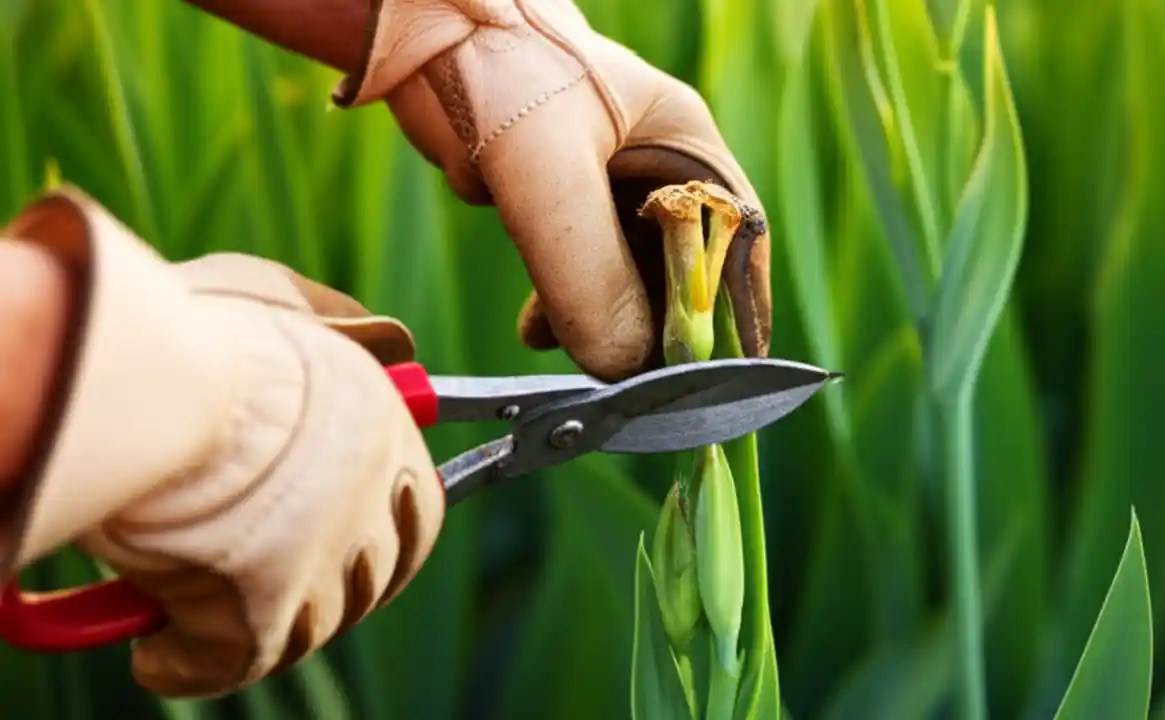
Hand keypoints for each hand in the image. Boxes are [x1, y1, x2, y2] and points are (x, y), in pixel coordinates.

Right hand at [0, 190, 444, 696]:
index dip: (389, 522)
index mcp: (386, 439)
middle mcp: (367, 511)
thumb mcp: (287, 302)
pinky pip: (223, 665)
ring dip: (267, 618)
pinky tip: (157, 645)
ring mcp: (315, 572)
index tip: (365, 528)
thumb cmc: (208, 336)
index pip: (418, 507)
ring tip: (211, 595)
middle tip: (282, 571)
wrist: (150, 390)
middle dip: (336, 577)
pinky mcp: (250, 626)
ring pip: (307, 624)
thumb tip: (394, 343)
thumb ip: (342, 328)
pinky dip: (184, 659)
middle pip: (372, 574)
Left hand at [186, 0, 772, 379]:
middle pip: (682, 271)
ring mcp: (611, 189)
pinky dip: (565, 307)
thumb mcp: (547, 175)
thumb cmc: (500, 72)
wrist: (422, 37)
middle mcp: (658, 169)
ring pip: (629, 279)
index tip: (714, 374)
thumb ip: (588, 273)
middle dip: (657, 327)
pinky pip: (582, 274)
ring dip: (604, 322)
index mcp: (685, 143)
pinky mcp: (566, 206)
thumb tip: (619, 367)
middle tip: (626, 378)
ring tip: (565, 347)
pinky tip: (536, 329)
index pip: (734, 243)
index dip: (732, 312)